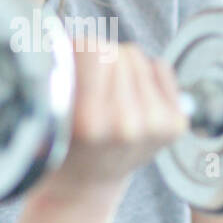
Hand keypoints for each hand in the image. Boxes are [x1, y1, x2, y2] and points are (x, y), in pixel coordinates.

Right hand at [33, 42, 187, 201]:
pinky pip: (160, 66)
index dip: (78, 51)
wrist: (87, 185)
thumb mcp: (47, 111)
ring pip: (138, 57)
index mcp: (88, 121)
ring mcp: (153, 125)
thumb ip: (60, 73)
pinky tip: (131, 100)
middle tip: (91, 88)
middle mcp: (124, 125)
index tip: (72, 65)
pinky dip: (145, 75)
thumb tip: (75, 37)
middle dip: (101, 61)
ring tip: (108, 97)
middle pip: (117, 51)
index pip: (92, 48)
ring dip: (121, 68)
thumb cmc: (61, 143)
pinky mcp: (174, 124)